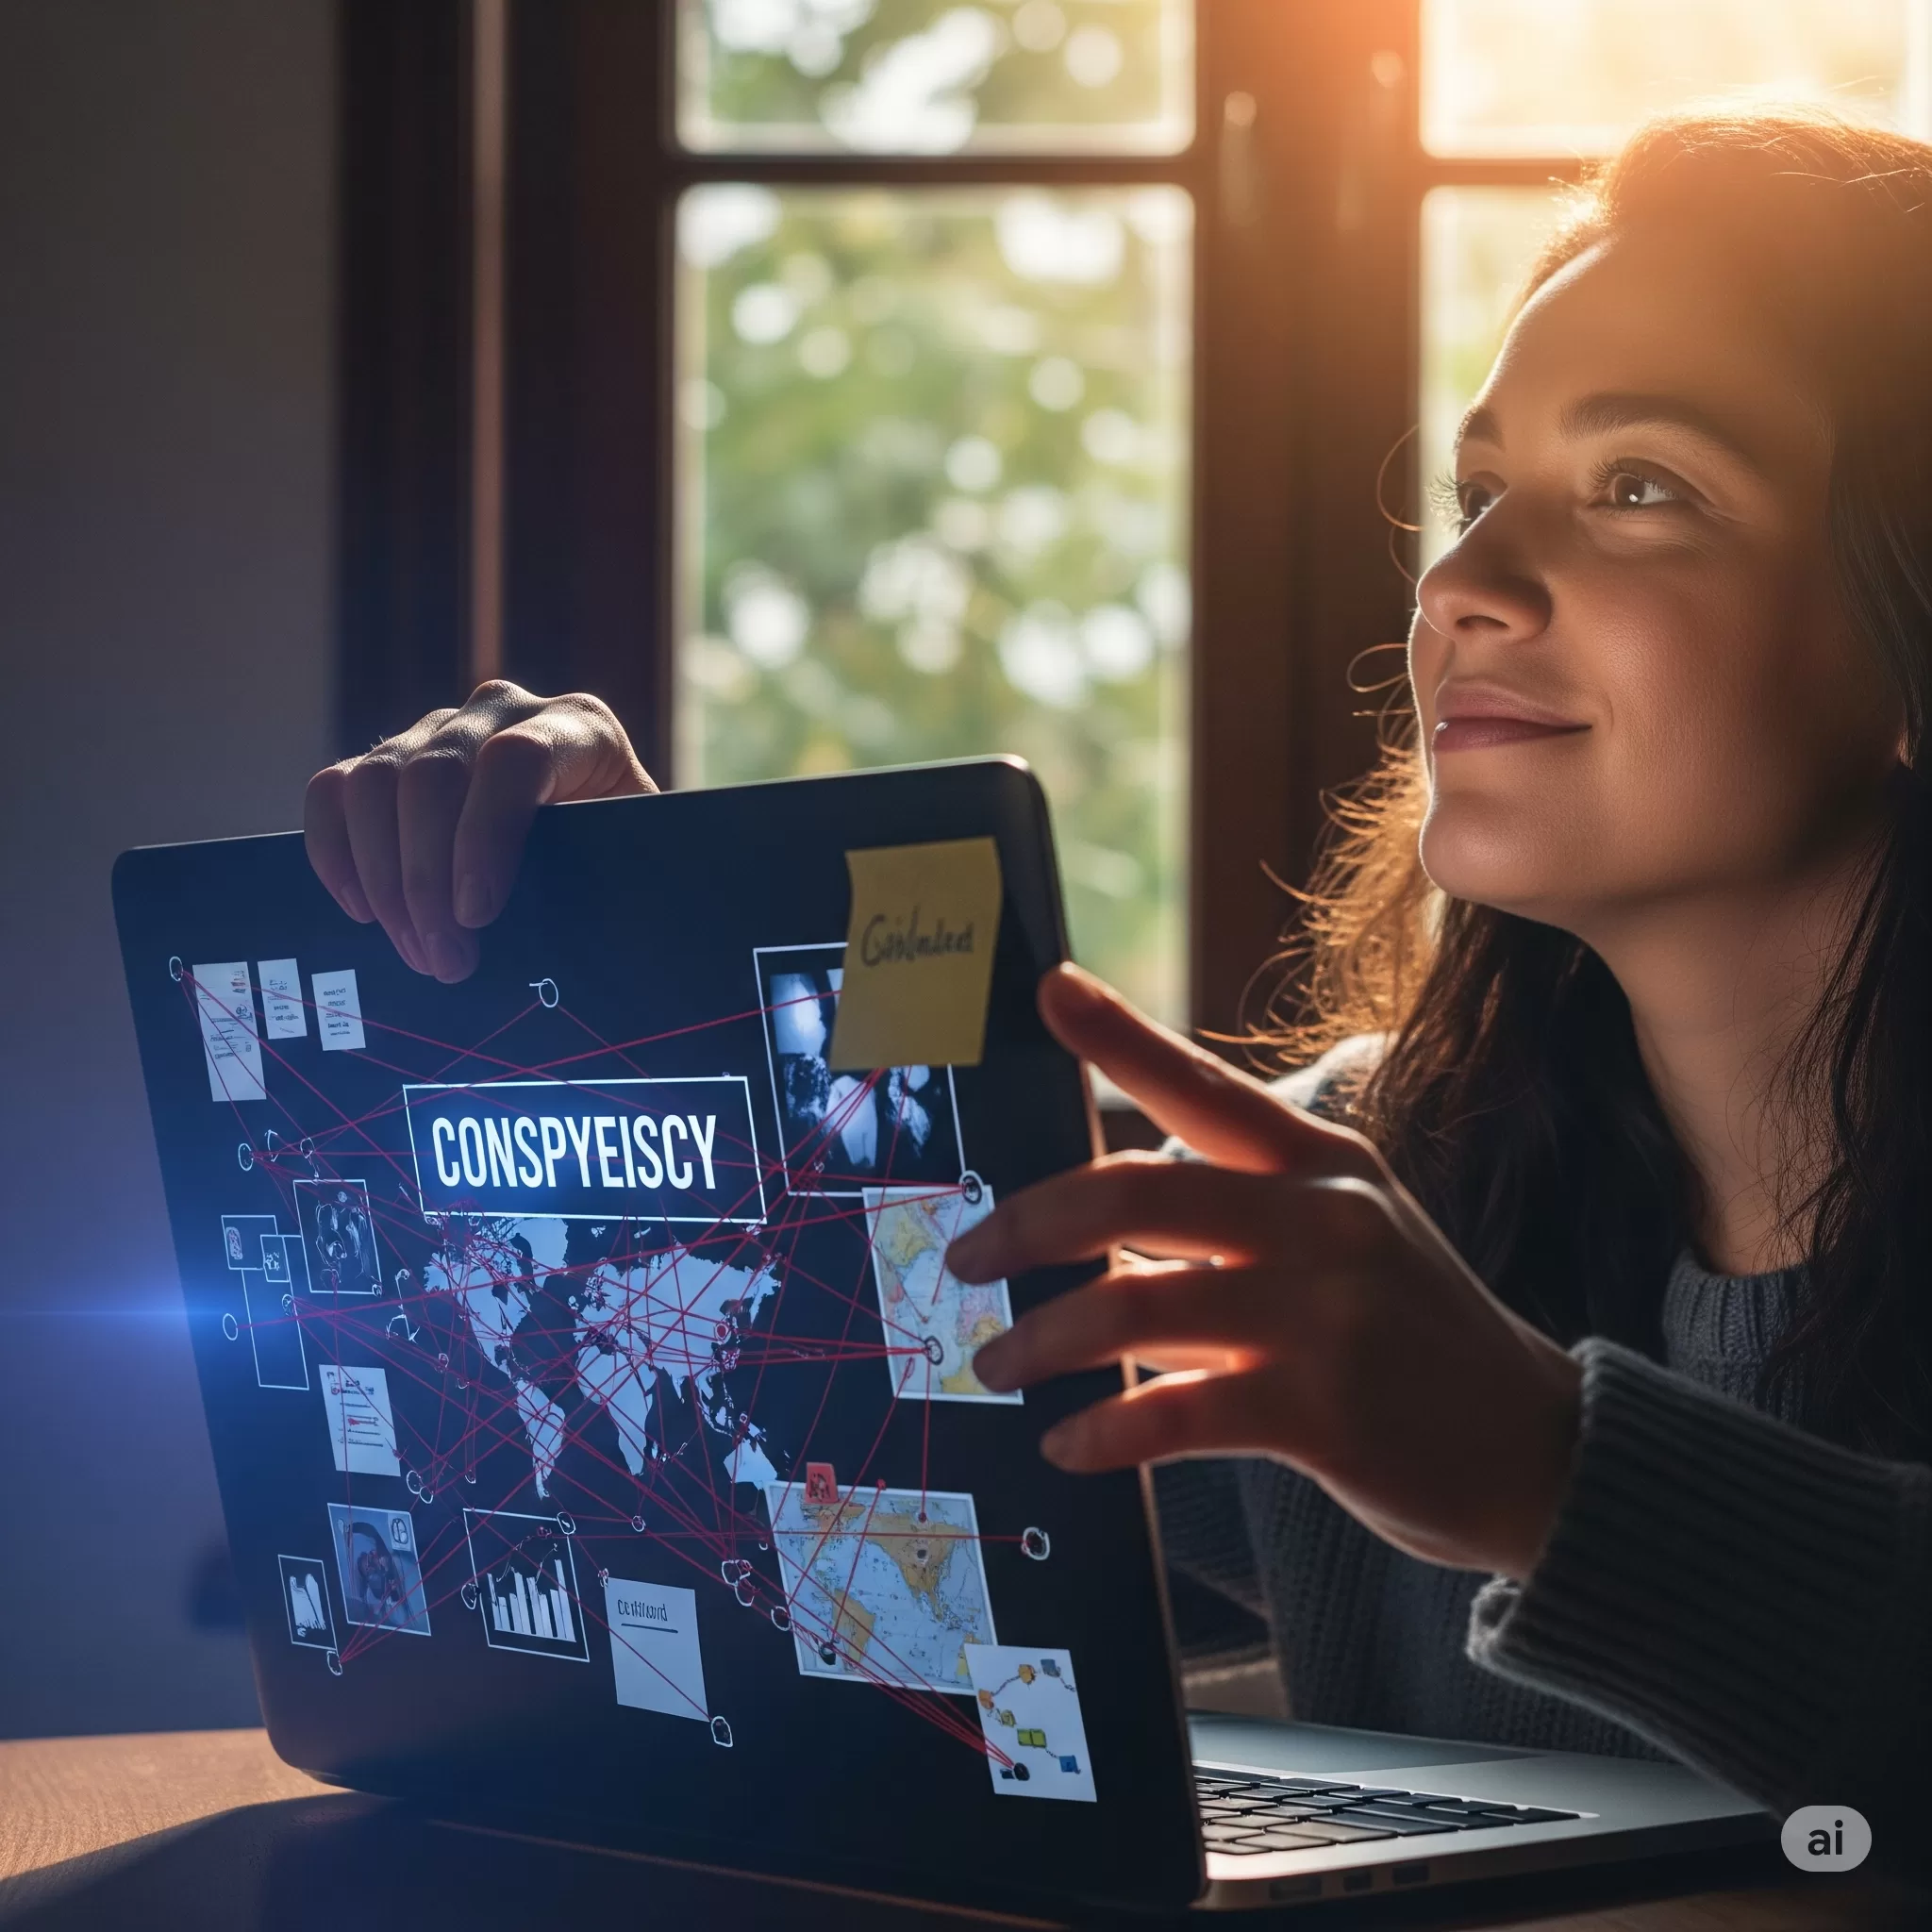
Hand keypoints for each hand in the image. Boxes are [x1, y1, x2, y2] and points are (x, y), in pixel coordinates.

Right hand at [304, 682, 654, 981]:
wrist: (599, 837)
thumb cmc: (617, 855)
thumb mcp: (629, 858)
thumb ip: (606, 872)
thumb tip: (553, 931)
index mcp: (578, 727)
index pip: (515, 760)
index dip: (485, 837)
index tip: (477, 914)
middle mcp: (503, 712)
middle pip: (432, 775)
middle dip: (427, 880)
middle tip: (444, 960)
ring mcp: (440, 729)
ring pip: (374, 783)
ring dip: (383, 878)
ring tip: (417, 949)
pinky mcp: (389, 758)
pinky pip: (334, 791)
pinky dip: (336, 853)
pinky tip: (364, 911)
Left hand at [949, 964, 1583, 1579]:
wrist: (1540, 1449)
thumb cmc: (1416, 1337)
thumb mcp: (1349, 1237)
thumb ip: (1241, 1210)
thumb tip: (1098, 1209)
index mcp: (1324, 1164)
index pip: (1203, 1084)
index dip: (1119, 1034)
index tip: (1048, 987)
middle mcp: (1324, 1219)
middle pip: (1135, 1191)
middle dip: (1026, 1223)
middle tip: (966, 1258)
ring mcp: (1327, 1315)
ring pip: (1133, 1304)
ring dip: (1042, 1339)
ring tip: (994, 1362)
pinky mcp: (1323, 1412)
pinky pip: (1174, 1413)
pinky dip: (1104, 1430)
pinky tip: (1069, 1443)